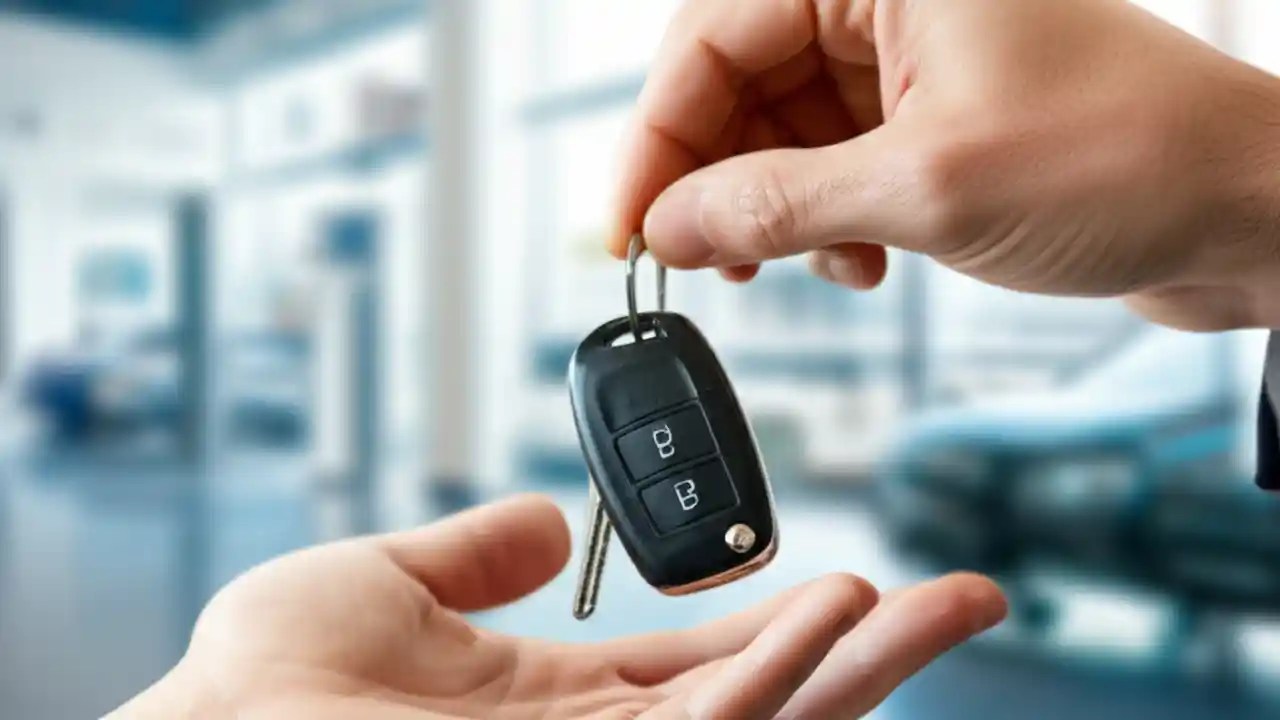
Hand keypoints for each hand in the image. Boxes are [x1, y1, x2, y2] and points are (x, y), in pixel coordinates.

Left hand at [110, 495, 1005, 718]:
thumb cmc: (262, 681)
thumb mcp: (385, 584)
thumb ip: (474, 553)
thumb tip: (549, 529)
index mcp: (561, 701)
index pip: (709, 660)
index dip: (788, 620)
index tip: (861, 578)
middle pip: (769, 700)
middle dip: (875, 657)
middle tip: (967, 596)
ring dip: (854, 669)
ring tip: (931, 601)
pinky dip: (776, 680)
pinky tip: (835, 618)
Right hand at [612, 0, 1279, 330]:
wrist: (1247, 213)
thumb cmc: (1125, 159)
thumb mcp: (923, 188)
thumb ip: (774, 203)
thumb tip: (668, 223)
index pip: (713, 35)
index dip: (658, 138)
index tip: (630, 226)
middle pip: (739, 80)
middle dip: (717, 178)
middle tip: (702, 259)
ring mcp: (912, 53)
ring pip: (783, 127)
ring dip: (776, 209)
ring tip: (801, 266)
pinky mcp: (934, 111)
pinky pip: (835, 158)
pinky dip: (826, 218)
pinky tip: (856, 259)